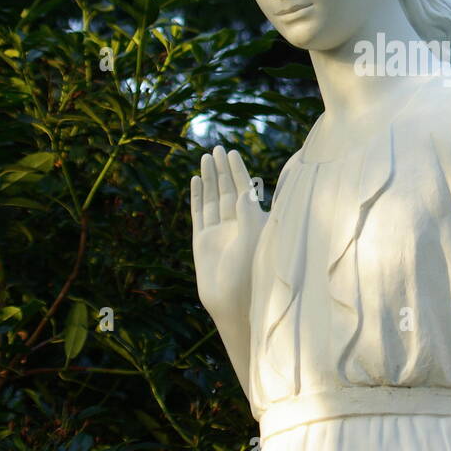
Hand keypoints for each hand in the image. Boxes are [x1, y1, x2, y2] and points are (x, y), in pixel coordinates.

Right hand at [191, 146, 267, 318]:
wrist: (232, 302)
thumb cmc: (251, 272)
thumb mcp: (254, 238)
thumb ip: (249, 213)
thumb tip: (247, 190)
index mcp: (253, 222)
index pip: (244, 189)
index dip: (238, 171)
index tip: (232, 153)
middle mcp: (236, 224)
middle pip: (227, 190)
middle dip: (223, 169)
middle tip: (217, 148)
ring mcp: (218, 231)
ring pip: (212, 198)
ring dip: (209, 178)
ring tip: (205, 157)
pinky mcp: (202, 239)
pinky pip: (199, 212)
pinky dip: (197, 196)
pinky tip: (195, 180)